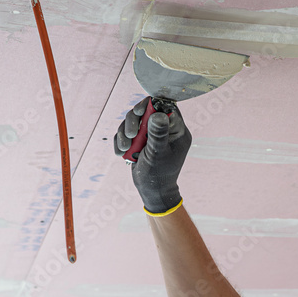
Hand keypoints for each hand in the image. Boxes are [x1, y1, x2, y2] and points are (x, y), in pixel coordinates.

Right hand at [114, 97, 191, 214]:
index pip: (166, 108)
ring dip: (124, 134)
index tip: (139, 111)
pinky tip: (121, 153)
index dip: (151, 105)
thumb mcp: (158, 153)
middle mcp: (164, 129)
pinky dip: (121, 141)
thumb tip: (158, 114)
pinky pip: (126, 132)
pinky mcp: (139, 140)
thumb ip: (158, 133)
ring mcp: (151, 134)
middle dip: (133, 121)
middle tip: (130, 134)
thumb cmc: (159, 175)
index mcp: (177, 131)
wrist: (151, 191)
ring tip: (125, 148)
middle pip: (146, 111)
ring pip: (133, 121)